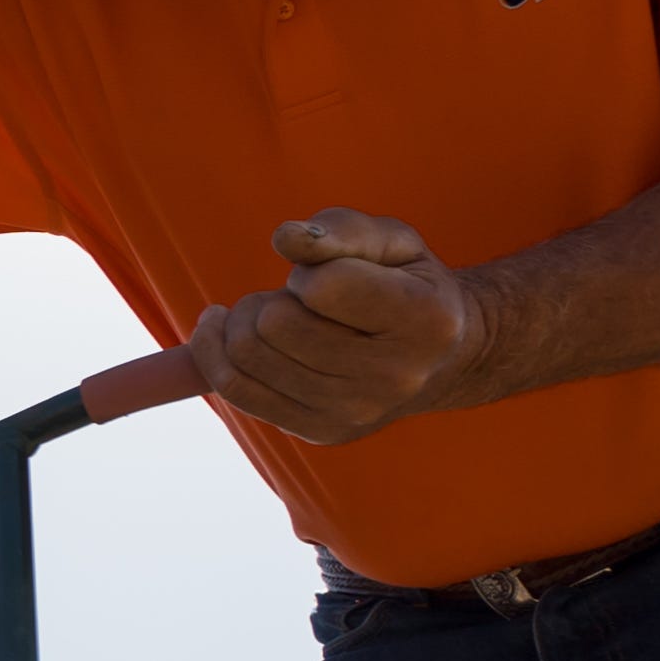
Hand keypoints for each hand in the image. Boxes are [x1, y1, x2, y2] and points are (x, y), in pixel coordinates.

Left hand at [185, 210, 496, 445]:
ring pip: (248, 358)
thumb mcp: (393, 241)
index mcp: (424, 320)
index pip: (323, 287)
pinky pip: (236, 392)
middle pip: (275, 326)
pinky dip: (215, 354)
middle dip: (270, 299)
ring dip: (244, 323)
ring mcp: (356, 412)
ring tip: (271, 315)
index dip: (310, 271)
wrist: (444, 357)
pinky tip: (222, 332)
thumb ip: (342, 229)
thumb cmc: (408, 283)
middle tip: (291, 297)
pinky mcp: (323, 431)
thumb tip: (284, 238)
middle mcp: (393, 376)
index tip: (329, 276)